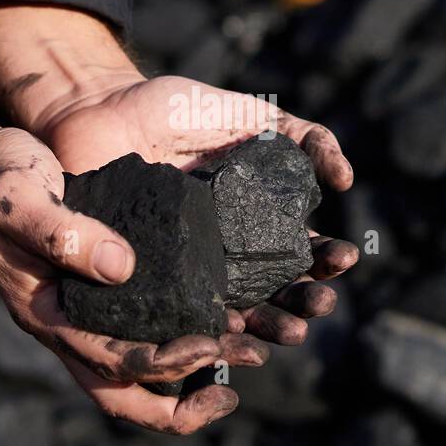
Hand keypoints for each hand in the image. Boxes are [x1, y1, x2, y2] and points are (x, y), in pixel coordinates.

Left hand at [0, 4, 359, 345]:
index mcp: (256, 222)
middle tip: (318, 306)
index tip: (344, 258)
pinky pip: (174, 318)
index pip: (303, 252)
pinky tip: (226, 335)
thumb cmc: (175, 110)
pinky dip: (202, 331)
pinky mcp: (143, 284)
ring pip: (235, 317)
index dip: (327, 260)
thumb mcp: (249, 114)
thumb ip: (302, 136)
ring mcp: (186, 275)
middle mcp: (227, 258)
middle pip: (276, 295)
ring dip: (268, 331)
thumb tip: (346, 179)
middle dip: (304, 304)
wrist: (99, 111)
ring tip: (290, 333)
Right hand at [0, 103, 267, 432]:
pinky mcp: (105, 282)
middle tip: (236, 387)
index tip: (208, 345)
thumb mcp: (19, 200)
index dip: (162, 364)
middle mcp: (70, 325)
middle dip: (182, 404)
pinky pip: (149, 322)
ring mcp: (87, 310)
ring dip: (196, 368)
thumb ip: (62, 234)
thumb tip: (121, 268)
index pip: (110, 365)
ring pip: (142, 366)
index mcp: (47, 317)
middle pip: (126, 393)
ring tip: (251, 345)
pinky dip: (186, 326)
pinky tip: (228, 306)